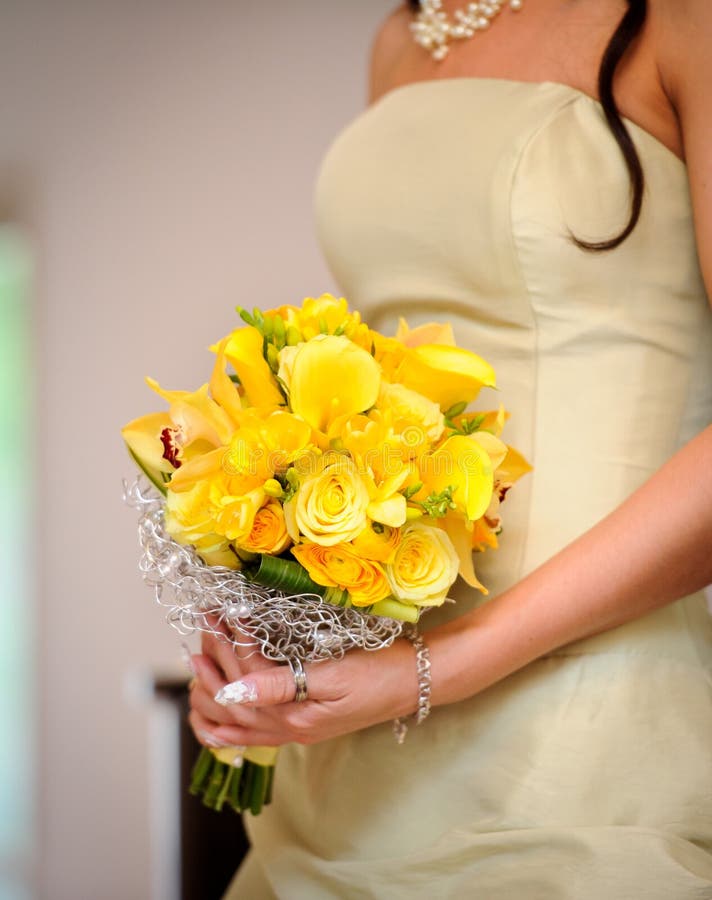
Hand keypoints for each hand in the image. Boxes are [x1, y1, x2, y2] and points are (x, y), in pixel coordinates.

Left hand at [188, 617, 418, 747]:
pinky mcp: (300, 727)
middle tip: (203, 624)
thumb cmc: (380, 670)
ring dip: (211, 690)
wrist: (412, 683)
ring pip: (237, 720)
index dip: (231, 642)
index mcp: (295, 714)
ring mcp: (293, 732)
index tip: (220, 611)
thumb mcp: (335, 673)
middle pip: (236, 697)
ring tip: (196, 659)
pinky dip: (226, 730)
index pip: (249, 676)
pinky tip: (209, 721)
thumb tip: (235, 688)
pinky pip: (252, 737)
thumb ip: (283, 684)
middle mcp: (289, 729)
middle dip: (215, 659)